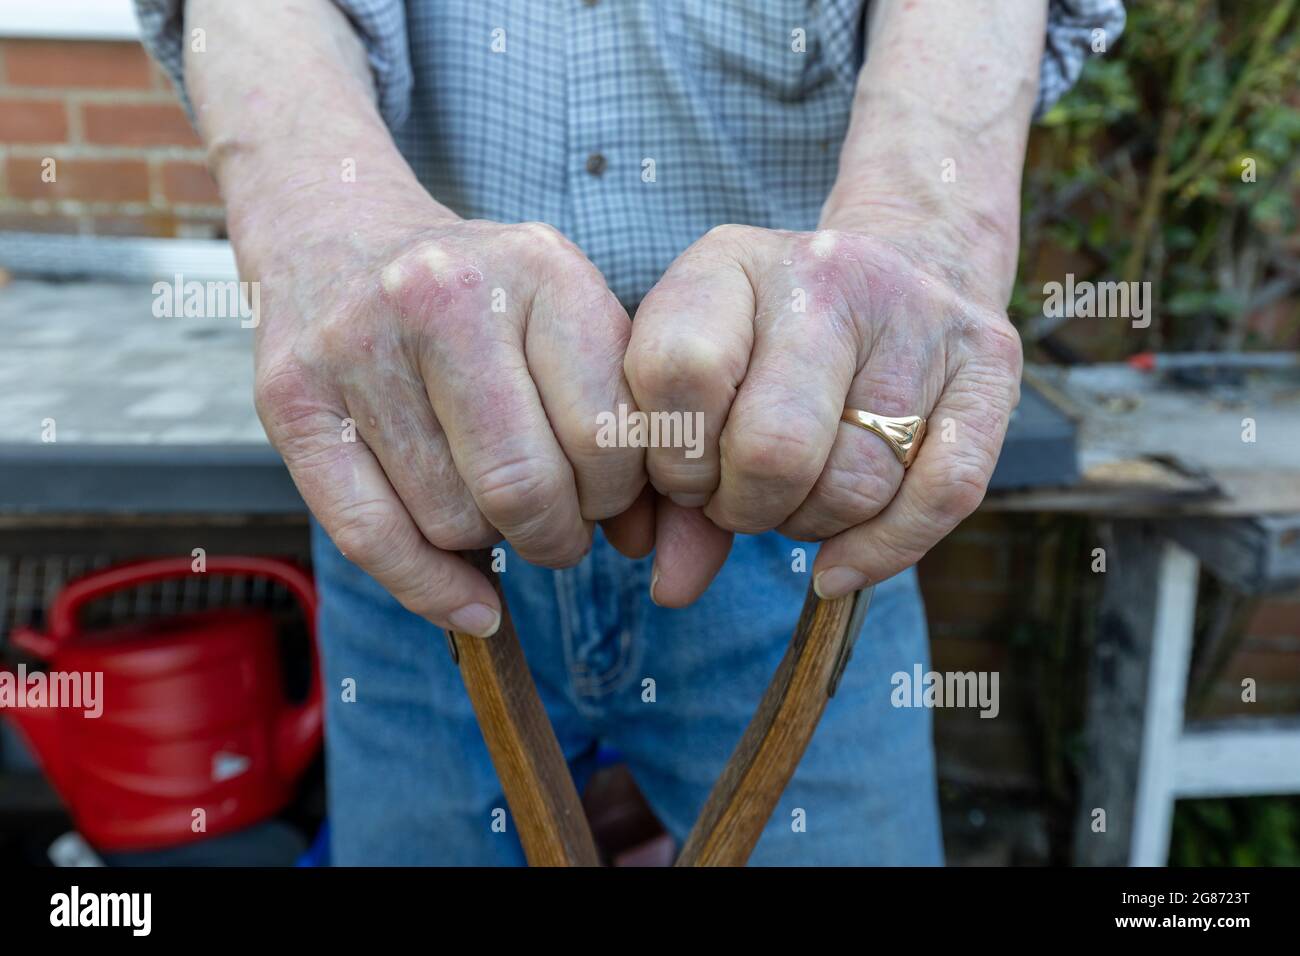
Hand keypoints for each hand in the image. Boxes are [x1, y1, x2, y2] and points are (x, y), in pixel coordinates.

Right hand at [245, 192, 645, 635]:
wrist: (340, 234)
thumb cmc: (480, 300)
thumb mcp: (566, 320)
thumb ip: (621, 418)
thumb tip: (642, 543)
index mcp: (539, 269)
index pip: (606, 437)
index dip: (619, 495)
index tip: (605, 496)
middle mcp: (445, 296)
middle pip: (524, 487)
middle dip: (556, 535)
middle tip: (555, 527)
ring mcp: (358, 344)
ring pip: (453, 520)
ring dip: (489, 542)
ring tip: (489, 501)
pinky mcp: (291, 397)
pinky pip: (371, 539)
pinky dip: (432, 590)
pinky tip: (469, 599)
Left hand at [625, 224, 1021, 605]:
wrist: (900, 265)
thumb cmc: (769, 346)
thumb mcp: (699, 381)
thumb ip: (668, 479)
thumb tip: (674, 587)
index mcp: (731, 262)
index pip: (678, 373)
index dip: (674, 460)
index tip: (685, 474)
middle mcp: (827, 273)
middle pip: (772, 446)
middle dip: (745, 507)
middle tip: (741, 500)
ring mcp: (918, 313)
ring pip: (855, 483)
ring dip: (811, 524)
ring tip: (798, 496)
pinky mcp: (990, 361)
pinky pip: (944, 495)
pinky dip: (884, 550)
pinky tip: (843, 563)